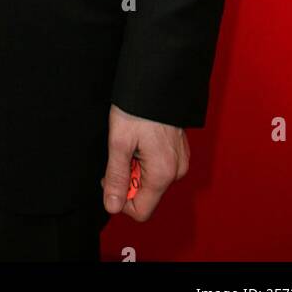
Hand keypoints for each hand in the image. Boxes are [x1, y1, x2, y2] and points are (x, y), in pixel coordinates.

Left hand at [101, 103, 189, 220]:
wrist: (157, 80)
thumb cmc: (138, 107)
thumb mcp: (119, 141)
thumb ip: (116, 177)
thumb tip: (112, 206)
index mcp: (163, 174)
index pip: (141, 211)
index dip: (120, 199)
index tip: (110, 175)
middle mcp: (177, 171)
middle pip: (146, 195)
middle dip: (129, 178)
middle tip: (121, 150)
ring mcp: (180, 161)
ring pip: (152, 180)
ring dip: (137, 167)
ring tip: (132, 141)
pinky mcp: (179, 151)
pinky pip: (160, 167)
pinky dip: (146, 158)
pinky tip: (142, 138)